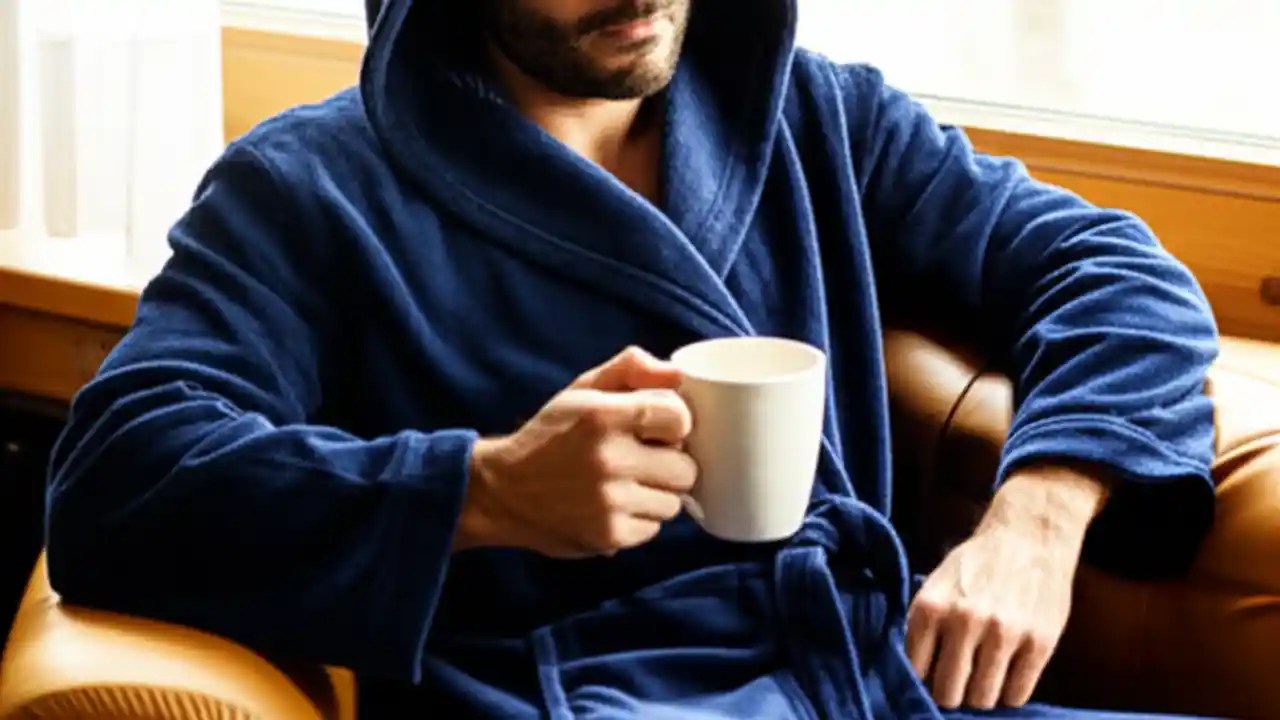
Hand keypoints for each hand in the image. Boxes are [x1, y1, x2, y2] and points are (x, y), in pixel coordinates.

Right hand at [455, 346, 696, 556]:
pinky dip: (640, 520)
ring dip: (657, 494)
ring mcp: (610, 502)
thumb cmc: (551, 435)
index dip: (673, 424)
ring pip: (674, 503)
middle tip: (641, 460)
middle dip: (669, 464)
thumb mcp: (582, 390)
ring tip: (626, 485)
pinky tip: (614, 507)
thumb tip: (677, 373)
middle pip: (685, 468)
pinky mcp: (609, 536)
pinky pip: (654, 529)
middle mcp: (609, 460)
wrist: (502, 491)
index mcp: (603, 416)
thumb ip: (631, 369)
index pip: (679, 418)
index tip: (656, 428)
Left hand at [905, 467, 1109, 709]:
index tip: (930, 679)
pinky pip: (1017, 694)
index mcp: (930, 607)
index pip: (914, 672)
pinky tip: (1007, 677)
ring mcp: (1004, 634)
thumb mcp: (936, 584)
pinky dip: (1010, 694)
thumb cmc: (978, 562)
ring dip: (981, 696)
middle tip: (957, 685)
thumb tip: (915, 675)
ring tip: (983, 680)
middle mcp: (964, 622)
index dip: (921, 681)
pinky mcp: (1039, 643)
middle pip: (948, 694)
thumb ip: (924, 626)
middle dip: (950, 694)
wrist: (1030, 533)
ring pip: (982, 699)